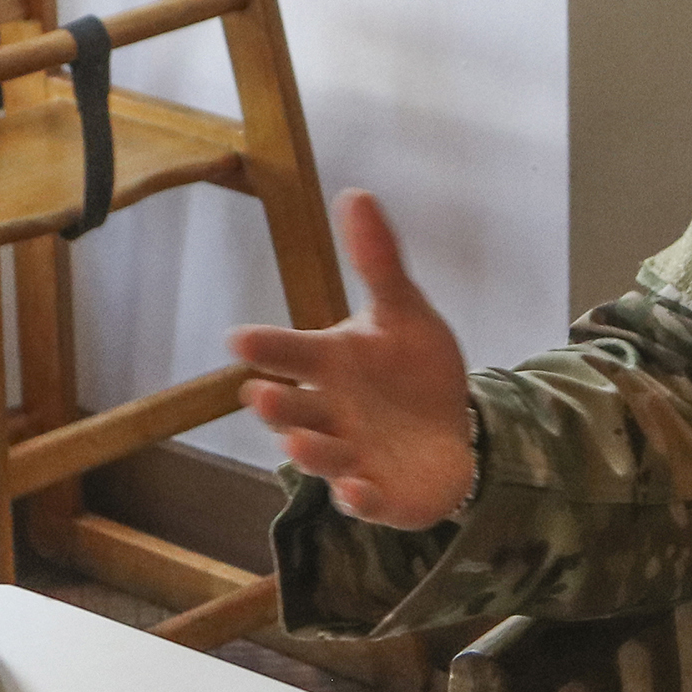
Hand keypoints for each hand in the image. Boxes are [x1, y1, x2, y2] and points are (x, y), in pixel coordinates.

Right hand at [230, 189, 473, 527]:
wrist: (451, 430)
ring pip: (322, 457)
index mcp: (330, 367)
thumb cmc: (412, 370)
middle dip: (277, 405)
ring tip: (297, 442)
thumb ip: (379, 263)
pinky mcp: (380, 495)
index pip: (291, 354)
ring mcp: (351, 457)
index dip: (268, 346)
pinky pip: (365, 499)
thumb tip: (356, 193)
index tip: (239, 338)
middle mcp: (329, 414)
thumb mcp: (403, 313)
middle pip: (294, 410)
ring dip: (309, 451)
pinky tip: (359, 490)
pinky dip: (359, 497)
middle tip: (259, 393)